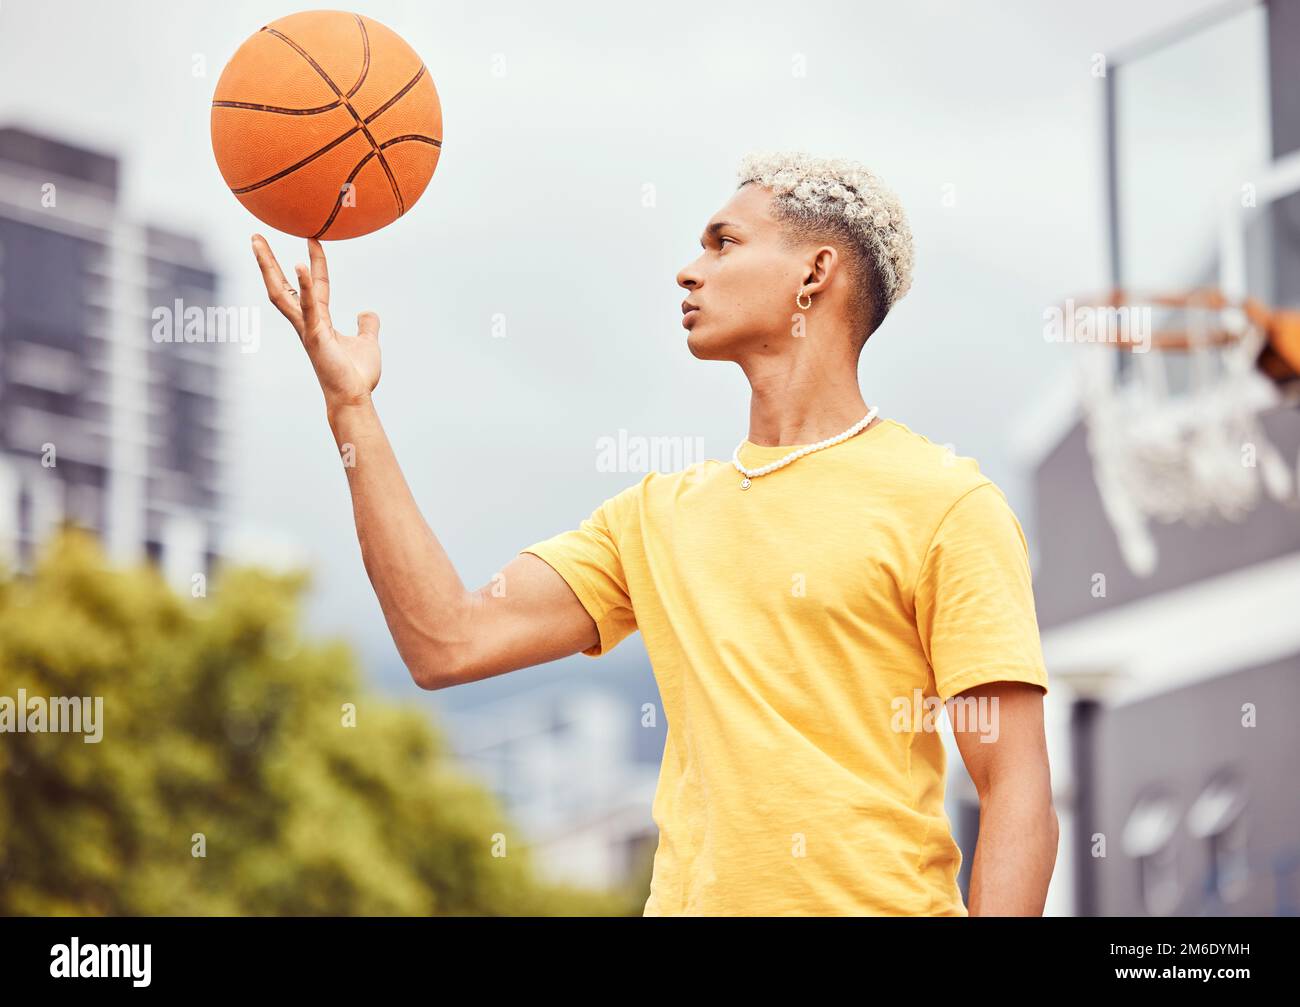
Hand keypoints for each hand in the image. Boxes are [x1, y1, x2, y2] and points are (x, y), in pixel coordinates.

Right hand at [252, 234, 380, 414]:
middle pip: (282, 286)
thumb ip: (367, 326)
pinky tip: (301, 265)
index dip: (314, 261)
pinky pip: (309, 306)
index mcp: (319, 321)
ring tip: (259, 242)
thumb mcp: (367, 342)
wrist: (354, 397)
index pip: (314, 285)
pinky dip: (305, 286)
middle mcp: (307, 322)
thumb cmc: (357, 375)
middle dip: (267, 262)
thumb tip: (367, 312)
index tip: (313, 237)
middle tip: (256, 236)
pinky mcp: (315, 336)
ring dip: (269, 267)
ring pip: (282, 293)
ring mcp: (308, 329)